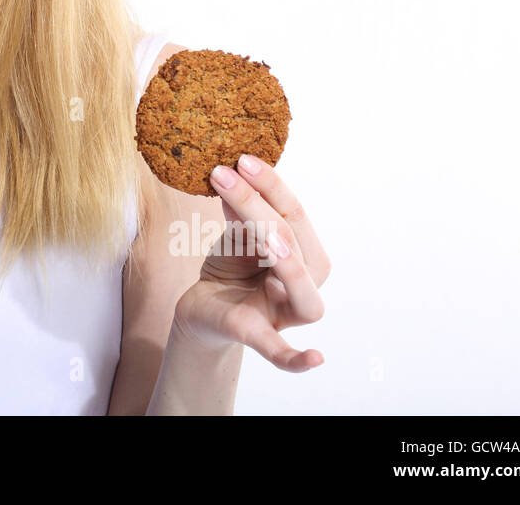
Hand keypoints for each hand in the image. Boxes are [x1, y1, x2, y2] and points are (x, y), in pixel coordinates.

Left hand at [171, 154, 330, 371]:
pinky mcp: (258, 333)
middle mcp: (305, 282)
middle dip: (258, 207)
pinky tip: (315, 360)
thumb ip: (241, 212)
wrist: (204, 306)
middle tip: (225, 175)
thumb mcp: (235, 235)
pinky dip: (298, 359)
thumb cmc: (231, 267)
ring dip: (287, 264)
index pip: (294, 213)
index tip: (241, 159)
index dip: (270, 185)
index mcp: (305, 252)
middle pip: (291, 242)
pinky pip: (282, 351)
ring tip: (266, 236)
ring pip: (301, 292)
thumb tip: (233, 174)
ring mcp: (285, 312)